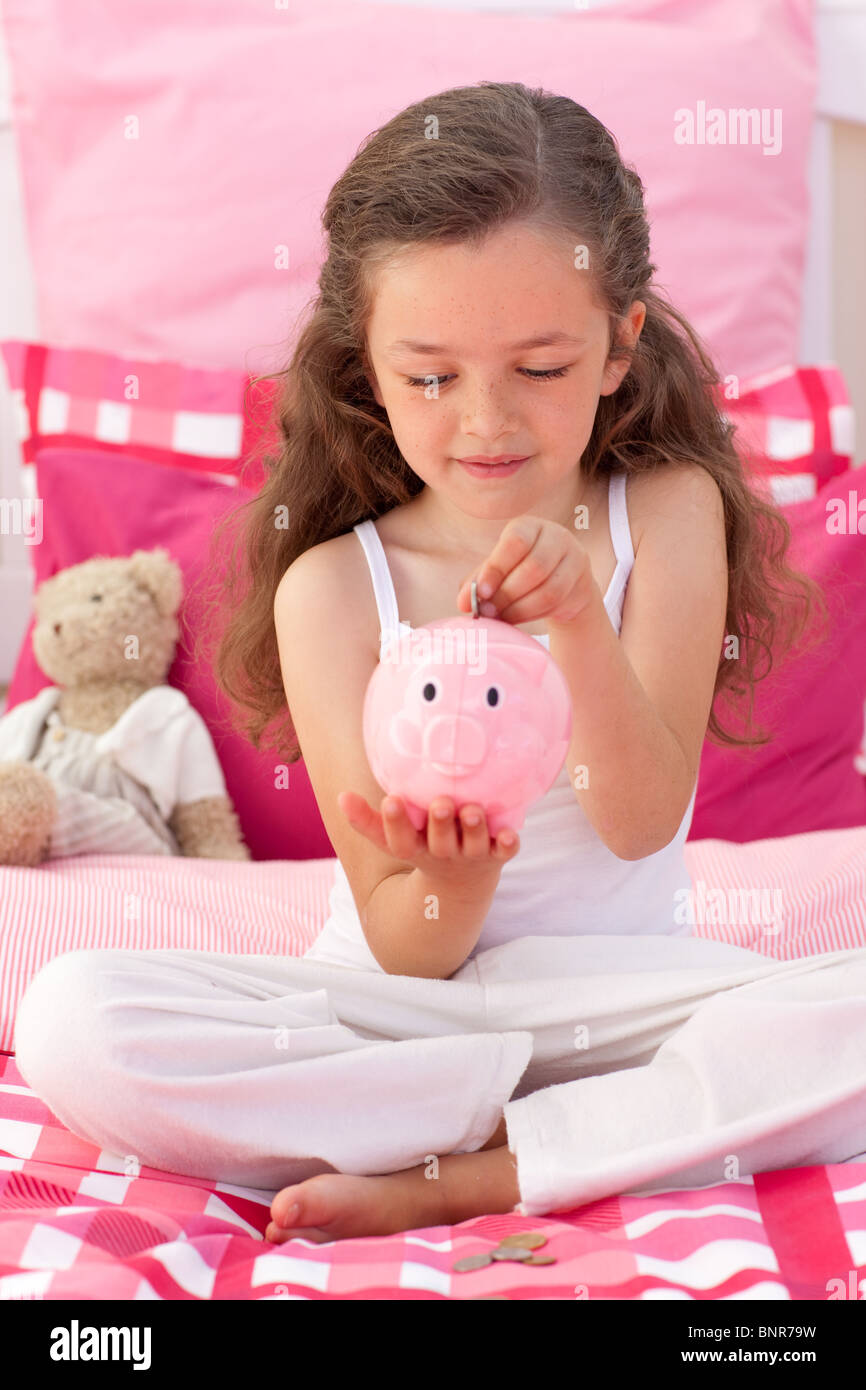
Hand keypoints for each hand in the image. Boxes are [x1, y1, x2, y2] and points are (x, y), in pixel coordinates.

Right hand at [337, 791, 519, 880]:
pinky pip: (505, 852)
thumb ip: (367, 820)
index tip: (392, 801)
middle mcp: (443, 854)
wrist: (461, 884)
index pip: (400, 841)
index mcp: (415, 849)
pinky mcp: (497, 855)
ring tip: (472, 809)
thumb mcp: (394, 840)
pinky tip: (512, 834)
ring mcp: (471, 856)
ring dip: (474, 829)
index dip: (395, 823)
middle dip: (440, 823)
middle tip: (441, 803)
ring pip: (474, 845)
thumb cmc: (422, 846)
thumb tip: (340, 796)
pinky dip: (509, 845)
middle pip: (440, 843)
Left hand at [456, 514, 594, 626]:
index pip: (515, 541)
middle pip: (534, 567)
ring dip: (519, 609)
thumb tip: (463, 603)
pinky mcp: (583, 583)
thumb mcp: (498, 571)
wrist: (562, 586)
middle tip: (487, 612)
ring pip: (547, 589)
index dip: (496, 568)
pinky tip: (518, 619)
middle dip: (506, 594)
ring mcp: (574, 559)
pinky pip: (557, 604)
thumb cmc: (520, 573)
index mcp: (529, 526)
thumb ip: (477, 583)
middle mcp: (556, 537)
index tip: (480, 593)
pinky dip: (532, 615)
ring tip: (501, 618)